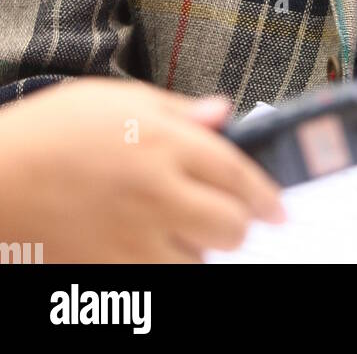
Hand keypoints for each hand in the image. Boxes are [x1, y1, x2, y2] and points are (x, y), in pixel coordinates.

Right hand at [0, 78, 284, 262]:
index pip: (237, 173)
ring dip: (200, 251)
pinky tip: (152, 254)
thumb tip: (224, 111)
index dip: (266, 195)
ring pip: (199, 263)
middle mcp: (156, 192)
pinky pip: (161, 284)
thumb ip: (177, 109)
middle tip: (230, 220)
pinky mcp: (109, 273)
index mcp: (163, 141)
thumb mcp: (116, 99)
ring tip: (180, 233)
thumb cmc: (51, 131)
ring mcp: (133, 238)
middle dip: (238, 225)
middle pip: (229, 225)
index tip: (278, 209)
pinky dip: (167, 271)